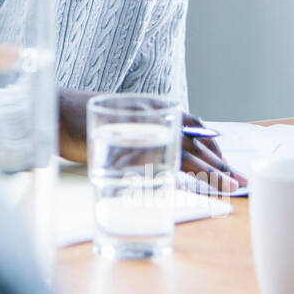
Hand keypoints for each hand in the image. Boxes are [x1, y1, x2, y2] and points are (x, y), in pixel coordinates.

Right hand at [58, 91, 243, 191]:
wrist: (53, 110)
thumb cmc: (80, 119)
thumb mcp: (119, 122)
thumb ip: (142, 132)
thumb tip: (161, 154)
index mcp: (154, 106)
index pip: (195, 127)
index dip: (214, 147)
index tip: (227, 166)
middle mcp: (153, 112)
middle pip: (196, 139)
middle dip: (220, 162)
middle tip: (239, 180)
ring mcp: (142, 127)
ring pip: (185, 151)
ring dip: (210, 171)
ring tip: (229, 186)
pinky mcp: (128, 144)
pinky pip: (161, 161)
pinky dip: (180, 174)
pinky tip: (194, 186)